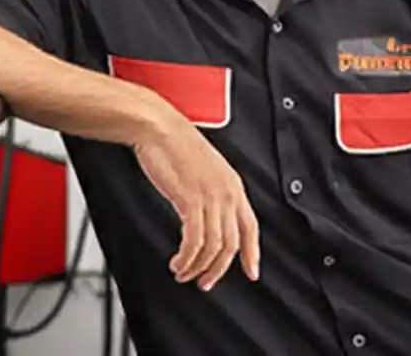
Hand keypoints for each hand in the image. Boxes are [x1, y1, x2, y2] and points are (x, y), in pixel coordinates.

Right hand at [133, 115, 260, 290]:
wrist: (159, 127)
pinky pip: (194, 241)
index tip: (251, 272)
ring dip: (198, 267)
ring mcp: (211, 196)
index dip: (252, 253)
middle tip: (205, 282)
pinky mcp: (190, 200)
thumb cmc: (175, 143)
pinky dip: (186, 258)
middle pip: (231, 243)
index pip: (250, 227)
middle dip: (219, 269)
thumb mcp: (203, 168)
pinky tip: (177, 262)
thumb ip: (211, 190)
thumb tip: (207, 214)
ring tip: (184, 273)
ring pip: (214, 247)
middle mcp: (227, 192)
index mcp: (233, 184)